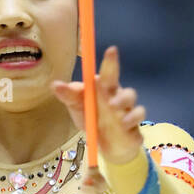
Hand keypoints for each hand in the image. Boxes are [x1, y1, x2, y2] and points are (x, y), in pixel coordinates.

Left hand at [50, 46, 145, 186]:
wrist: (103, 145)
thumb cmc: (90, 118)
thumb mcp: (76, 107)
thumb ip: (68, 96)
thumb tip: (55, 84)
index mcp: (103, 87)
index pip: (107, 71)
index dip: (110, 61)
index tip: (111, 49)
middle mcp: (117, 94)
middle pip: (118, 79)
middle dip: (114, 69)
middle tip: (108, 68)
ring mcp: (127, 108)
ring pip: (131, 96)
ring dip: (123, 99)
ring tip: (113, 106)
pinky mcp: (134, 124)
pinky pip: (138, 117)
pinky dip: (132, 119)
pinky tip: (124, 125)